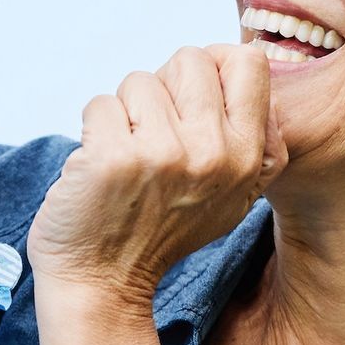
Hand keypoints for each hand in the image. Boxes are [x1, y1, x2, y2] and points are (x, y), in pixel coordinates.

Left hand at [27, 43, 286, 300]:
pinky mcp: (114, 157)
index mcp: (250, 157)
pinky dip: (93, 130)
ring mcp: (164, 155)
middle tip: (152, 132)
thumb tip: (242, 63)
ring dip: (125, 112)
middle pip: (191, 59)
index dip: (213, 67)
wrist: (103, 284)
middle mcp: (215, 154)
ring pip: (139, 80)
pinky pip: (100, 104)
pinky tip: (101, 169)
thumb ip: (250, 135)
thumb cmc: (160, 230)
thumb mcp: (232, 194)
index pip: (248, 61)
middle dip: (164, 86)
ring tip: (128, 158)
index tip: (189, 100)